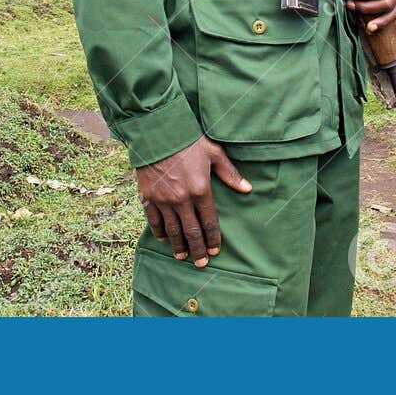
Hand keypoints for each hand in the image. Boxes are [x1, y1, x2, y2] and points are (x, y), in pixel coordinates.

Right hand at [135, 136, 251, 266]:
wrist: (157, 131)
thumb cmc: (189, 140)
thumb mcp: (214, 153)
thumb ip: (230, 174)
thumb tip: (247, 189)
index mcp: (201, 190)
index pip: (209, 221)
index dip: (213, 238)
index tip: (216, 251)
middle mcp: (182, 199)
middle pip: (191, 231)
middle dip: (197, 249)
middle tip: (201, 263)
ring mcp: (163, 199)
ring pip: (172, 229)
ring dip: (178, 245)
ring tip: (182, 256)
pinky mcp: (148, 196)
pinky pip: (154, 220)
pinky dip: (159, 231)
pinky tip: (164, 239)